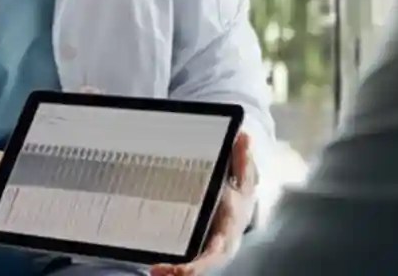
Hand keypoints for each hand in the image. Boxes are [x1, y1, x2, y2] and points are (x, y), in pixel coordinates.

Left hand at [150, 131, 257, 275]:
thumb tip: (243, 134)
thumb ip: (241, 157)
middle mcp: (221, 244)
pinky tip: (155, 269)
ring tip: (154, 272)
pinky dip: (172, 268)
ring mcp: (209, 250)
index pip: (217, 248)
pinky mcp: (196, 248)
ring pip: (194, 267)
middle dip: (184, 272)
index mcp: (230, 227)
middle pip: (203, 264)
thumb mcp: (242, 173)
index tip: (186, 269)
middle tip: (160, 271)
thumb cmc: (237, 190)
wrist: (241, 205)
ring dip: (175, 272)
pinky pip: (185, 262)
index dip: (202, 261)